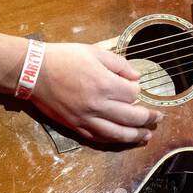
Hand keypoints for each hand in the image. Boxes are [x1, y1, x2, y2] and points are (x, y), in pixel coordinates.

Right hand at [29, 42, 162, 144]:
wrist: (33, 72)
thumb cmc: (63, 58)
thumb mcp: (94, 51)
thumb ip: (118, 64)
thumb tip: (135, 77)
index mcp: (104, 84)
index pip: (133, 94)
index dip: (138, 91)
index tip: (134, 87)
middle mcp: (98, 105)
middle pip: (131, 117)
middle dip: (148, 118)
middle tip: (158, 118)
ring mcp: (86, 118)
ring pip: (117, 134)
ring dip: (135, 136)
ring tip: (146, 136)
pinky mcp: (75, 126)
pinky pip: (98, 138)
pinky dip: (113, 140)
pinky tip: (121, 139)